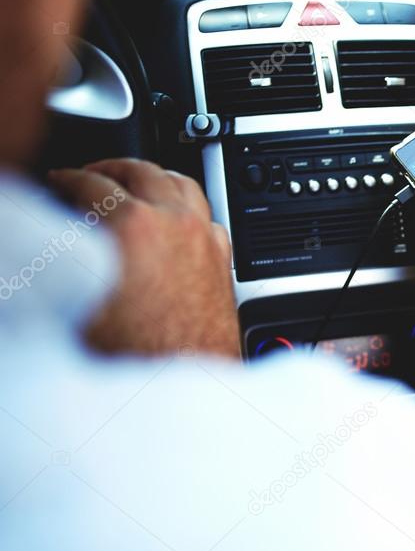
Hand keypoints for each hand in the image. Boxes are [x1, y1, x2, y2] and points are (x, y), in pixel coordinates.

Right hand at [49, 159, 239, 357]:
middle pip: (140, 169)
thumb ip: (64, 252)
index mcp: (131, 225)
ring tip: (135, 184)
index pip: (87, 181)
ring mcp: (204, 238)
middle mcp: (174, 223)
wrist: (182, 382)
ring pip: (182, 183)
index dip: (63, 179)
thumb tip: (55, 233)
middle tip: (91, 176)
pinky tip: (176, 217)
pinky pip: (207, 214)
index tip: (57, 182)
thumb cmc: (131, 354)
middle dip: (109, 168)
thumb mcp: (74, 296)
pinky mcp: (223, 258)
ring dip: (154, 177)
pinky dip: (187, 206)